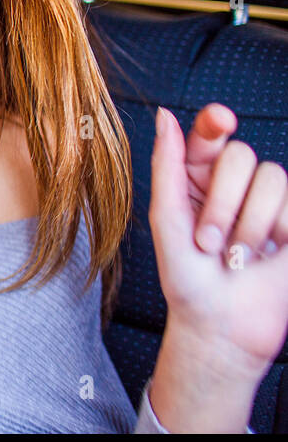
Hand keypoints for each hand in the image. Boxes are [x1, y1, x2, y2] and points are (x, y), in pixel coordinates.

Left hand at [149, 103, 287, 428]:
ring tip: (233, 256)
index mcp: (196, 177)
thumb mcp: (167, 220)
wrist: (221, 325)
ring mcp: (269, 203)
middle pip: (241, 155)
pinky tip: (264, 256)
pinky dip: (277, 231)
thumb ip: (168, 166)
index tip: (220, 119)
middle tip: (208, 241)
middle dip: (222, 201)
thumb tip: (165, 115)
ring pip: (273, 175)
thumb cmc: (186, 276)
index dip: (215, 120)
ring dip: (249, 222)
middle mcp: (234, 184)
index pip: (210, 134)